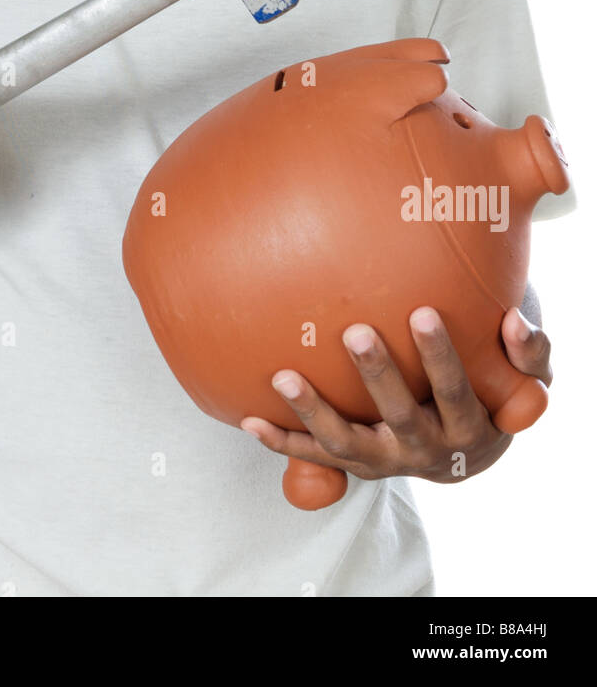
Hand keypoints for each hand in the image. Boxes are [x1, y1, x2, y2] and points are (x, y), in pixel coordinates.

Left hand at [240, 305, 549, 485]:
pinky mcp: (356, 466)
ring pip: (348, 444)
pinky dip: (281, 442)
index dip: (440, 357)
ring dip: (314, 412)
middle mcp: (426, 452)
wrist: (465, 453)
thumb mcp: (523, 380)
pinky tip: (249, 418)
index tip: (423, 311)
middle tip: (355, 331)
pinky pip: (315, 459)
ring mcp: (387, 463)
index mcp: (468, 428)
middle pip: (400, 415)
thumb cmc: (494, 395)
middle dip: (377, 375)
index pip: (455, 390)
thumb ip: (529, 353)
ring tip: (283, 376)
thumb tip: (512, 320)